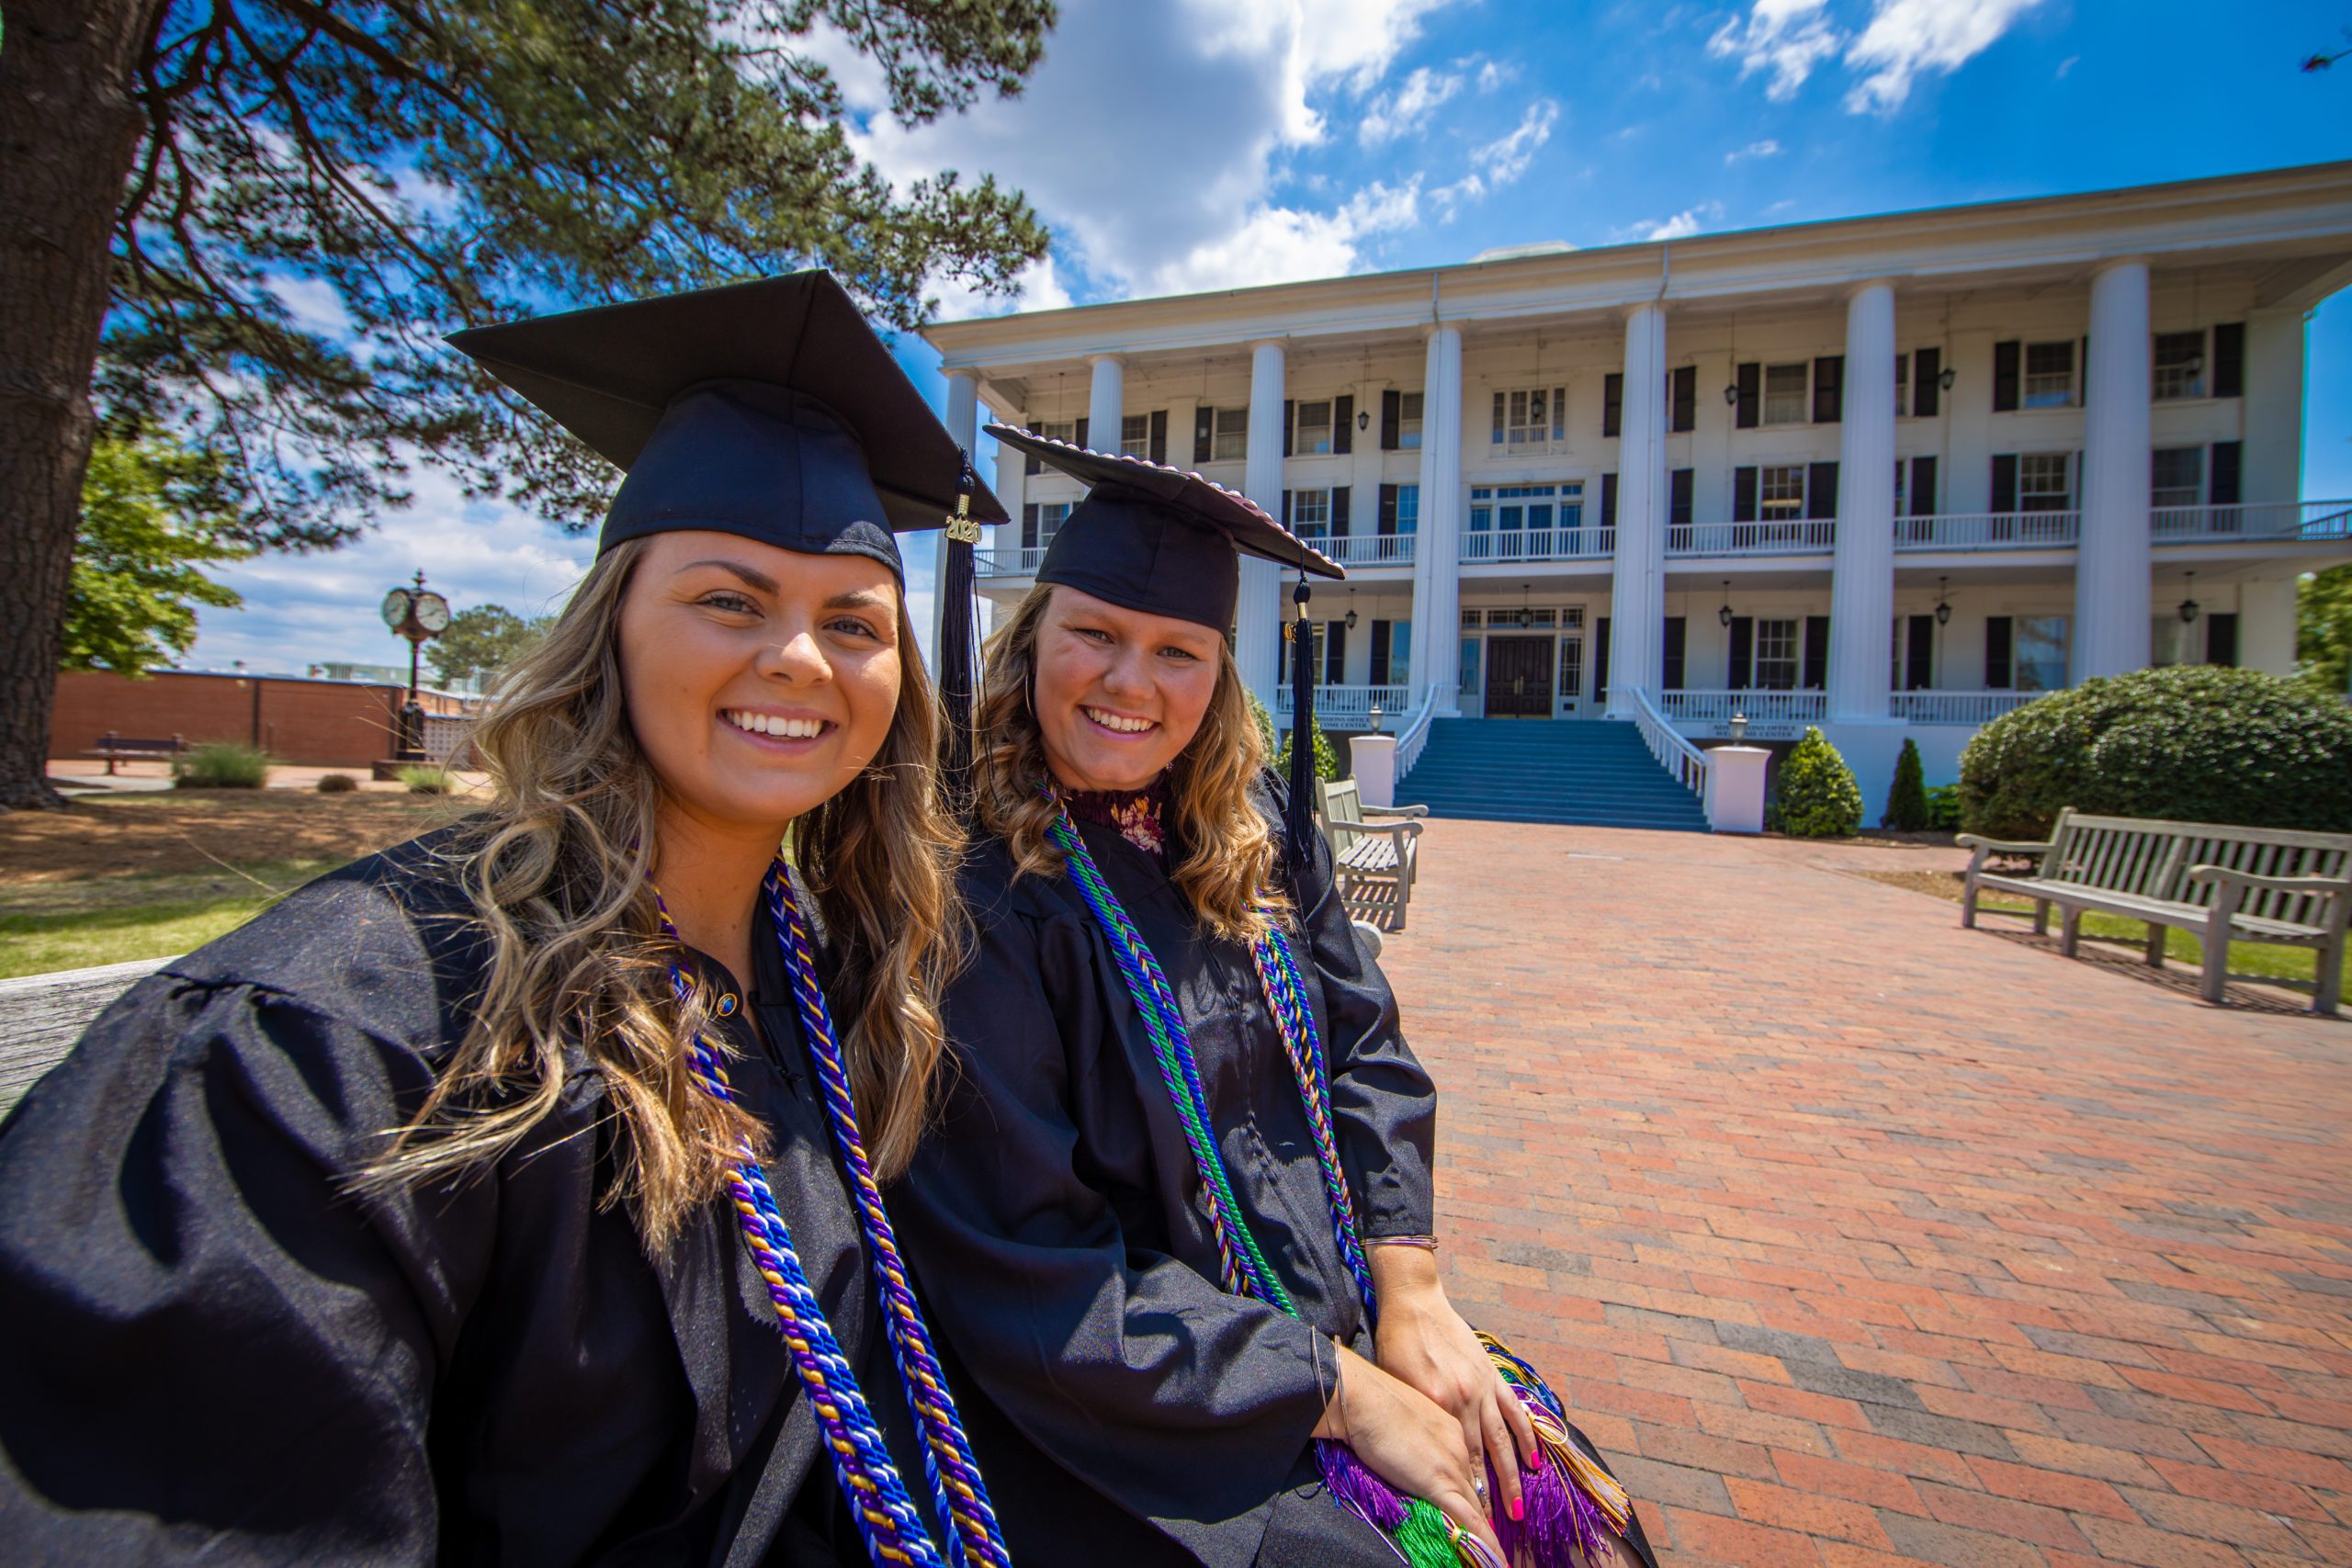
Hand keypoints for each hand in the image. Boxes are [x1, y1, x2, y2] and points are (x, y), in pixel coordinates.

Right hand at [1316, 1344, 1504, 1557]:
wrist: (1364, 1396)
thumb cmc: (1371, 1399)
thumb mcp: (1403, 1413)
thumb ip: (1413, 1432)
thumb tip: (1406, 1447)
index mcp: (1452, 1426)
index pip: (1468, 1465)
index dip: (1474, 1488)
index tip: (1482, 1505)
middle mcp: (1459, 1444)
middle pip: (1478, 1487)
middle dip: (1490, 1512)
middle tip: (1499, 1533)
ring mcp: (1451, 1464)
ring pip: (1478, 1505)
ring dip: (1490, 1533)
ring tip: (1501, 1556)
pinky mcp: (1438, 1482)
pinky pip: (1469, 1520)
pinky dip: (1484, 1542)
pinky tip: (1495, 1559)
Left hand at [1369, 1247, 1539, 1524]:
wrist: (1414, 1302)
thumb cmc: (1396, 1341)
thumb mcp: (1395, 1381)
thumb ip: (1416, 1413)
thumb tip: (1427, 1450)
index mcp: (1438, 1402)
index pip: (1456, 1455)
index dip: (1466, 1486)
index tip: (1473, 1513)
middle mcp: (1464, 1398)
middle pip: (1482, 1454)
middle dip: (1493, 1491)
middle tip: (1505, 1521)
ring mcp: (1482, 1386)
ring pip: (1502, 1439)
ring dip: (1514, 1473)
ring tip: (1521, 1503)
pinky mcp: (1491, 1374)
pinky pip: (1513, 1410)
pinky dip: (1526, 1434)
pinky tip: (1535, 1457)